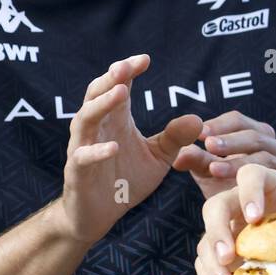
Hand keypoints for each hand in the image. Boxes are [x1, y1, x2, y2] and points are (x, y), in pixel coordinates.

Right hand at [58, 54, 202, 244]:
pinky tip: (114, 145)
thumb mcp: (158, 156)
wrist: (99, 214)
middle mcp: (97, 129)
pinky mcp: (77, 173)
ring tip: (120, 92)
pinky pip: (83, 157)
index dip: (128, 71)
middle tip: (125, 66)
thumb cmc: (125, 180)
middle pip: (96, 96)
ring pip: (85, 119)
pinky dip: (97, 150)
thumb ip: (175, 137)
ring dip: (102, 104)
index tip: (145, 59)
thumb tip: (198, 118)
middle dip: (109, 79)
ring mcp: (83, 149)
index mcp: (116, 120)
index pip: (118, 87)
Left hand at [172, 109, 275, 198]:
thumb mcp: (210, 173)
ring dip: (238, 160)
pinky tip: (233, 184)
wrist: (253, 224)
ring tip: (214, 168)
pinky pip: (274, 176)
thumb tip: (178, 154)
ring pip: (265, 155)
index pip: (239, 121)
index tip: (199, 134)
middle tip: (208, 145)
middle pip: (255, 135)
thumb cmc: (231, 192)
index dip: (219, 125)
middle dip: (229, 141)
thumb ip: (196, 161)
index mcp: (258, 135)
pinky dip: (252, 178)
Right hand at [195, 162, 275, 274]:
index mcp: (268, 184)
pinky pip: (205, 260)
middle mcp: (241, 202)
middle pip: (216, 206)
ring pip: (207, 237)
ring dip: (211, 262)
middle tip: (228, 257)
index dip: (249, 193)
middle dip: (217, 230)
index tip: (254, 217)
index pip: (251, 175)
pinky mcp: (223, 249)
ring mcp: (230, 227)